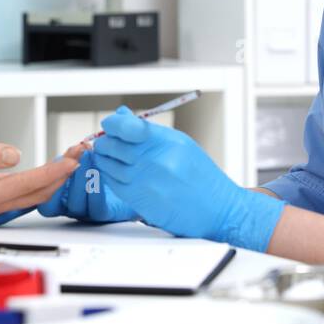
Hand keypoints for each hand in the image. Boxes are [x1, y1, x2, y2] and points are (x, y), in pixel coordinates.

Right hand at [0, 143, 138, 227]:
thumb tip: (14, 154)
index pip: (28, 184)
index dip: (53, 171)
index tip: (72, 160)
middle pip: (39, 191)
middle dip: (63, 172)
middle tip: (83, 151)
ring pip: (36, 192)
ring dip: (58, 175)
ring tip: (75, 155)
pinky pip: (28, 189)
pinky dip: (45, 175)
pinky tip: (56, 165)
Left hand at [90, 106, 285, 250]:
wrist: (219, 209)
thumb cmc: (202, 176)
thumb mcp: (181, 144)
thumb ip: (148, 131)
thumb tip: (122, 115)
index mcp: (167, 141)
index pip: (126, 126)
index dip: (112, 124)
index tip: (109, 127)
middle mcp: (155, 161)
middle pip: (112, 146)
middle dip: (105, 143)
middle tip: (106, 144)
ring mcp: (147, 183)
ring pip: (109, 166)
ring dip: (105, 161)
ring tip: (110, 158)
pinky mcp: (141, 201)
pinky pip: (114, 184)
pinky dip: (110, 177)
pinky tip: (115, 173)